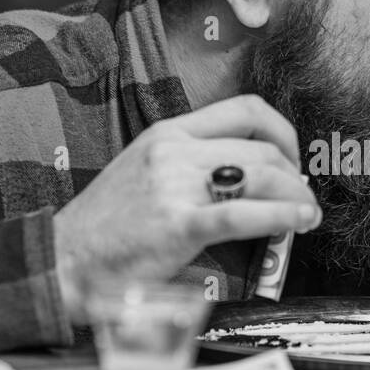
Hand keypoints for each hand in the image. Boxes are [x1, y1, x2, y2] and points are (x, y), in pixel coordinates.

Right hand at [53, 95, 320, 317]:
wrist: (62, 260)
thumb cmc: (107, 226)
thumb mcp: (145, 171)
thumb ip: (191, 166)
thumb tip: (252, 177)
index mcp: (168, 132)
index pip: (246, 109)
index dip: (284, 132)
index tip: (293, 159)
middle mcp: (174, 151)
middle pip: (262, 148)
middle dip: (296, 175)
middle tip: (304, 199)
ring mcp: (175, 185)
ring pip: (262, 175)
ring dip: (298, 197)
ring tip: (307, 216)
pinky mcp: (178, 225)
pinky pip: (244, 214)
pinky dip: (283, 216)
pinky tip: (299, 223)